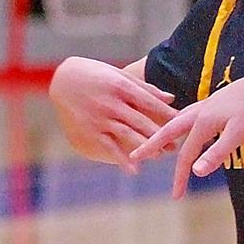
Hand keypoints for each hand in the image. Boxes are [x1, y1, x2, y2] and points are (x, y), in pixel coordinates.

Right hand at [49, 57, 177, 172]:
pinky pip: (108, 147)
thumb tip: (172, 98)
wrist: (61, 79)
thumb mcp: (118, 75)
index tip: (183, 124)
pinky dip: (122, 159)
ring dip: (146, 147)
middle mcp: (111, 102)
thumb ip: (145, 89)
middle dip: (161, 135)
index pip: (150, 102)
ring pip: (128, 135)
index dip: (168, 114)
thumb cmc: (94, 74)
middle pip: (142, 121)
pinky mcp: (88, 130)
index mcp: (121, 86)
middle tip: (177, 147)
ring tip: (160, 156)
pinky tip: (134, 169)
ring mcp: (99, 117)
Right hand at [132, 69, 243, 197]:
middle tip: (136, 154)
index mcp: (203, 122)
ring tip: (157, 142)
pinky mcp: (216, 103)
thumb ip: (217, 152)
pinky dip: (182, 125)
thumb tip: (195, 172)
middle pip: (169, 132)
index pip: (186, 155)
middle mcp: (199, 112)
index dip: (180, 177)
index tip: (175, 196)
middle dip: (152, 145)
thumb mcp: (239, 133)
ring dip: (165, 133)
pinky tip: (189, 128)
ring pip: (178, 122)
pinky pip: (190, 116)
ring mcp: (207, 106)